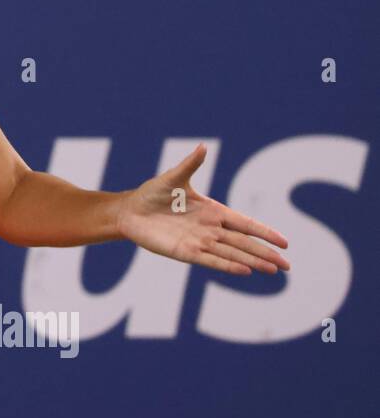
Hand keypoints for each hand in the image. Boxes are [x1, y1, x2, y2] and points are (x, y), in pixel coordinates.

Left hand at [116, 143, 290, 275]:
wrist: (130, 211)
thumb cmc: (153, 193)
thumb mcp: (173, 178)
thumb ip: (190, 164)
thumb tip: (203, 146)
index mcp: (213, 211)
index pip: (245, 224)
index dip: (264, 232)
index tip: (285, 242)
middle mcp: (210, 229)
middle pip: (244, 243)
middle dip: (266, 253)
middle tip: (288, 265)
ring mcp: (199, 242)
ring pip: (232, 254)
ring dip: (252, 261)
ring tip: (273, 271)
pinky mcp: (184, 252)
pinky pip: (210, 260)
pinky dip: (227, 265)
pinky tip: (245, 271)